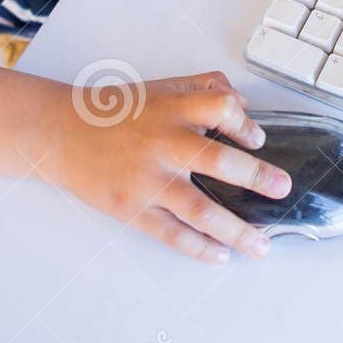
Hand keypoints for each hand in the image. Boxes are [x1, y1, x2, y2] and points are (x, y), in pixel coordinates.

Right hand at [49, 69, 291, 264]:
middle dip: (255, 177)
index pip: (220, 108)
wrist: (61, 133)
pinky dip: (199, 248)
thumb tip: (242, 106)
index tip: (257, 139)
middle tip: (281, 189)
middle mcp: (162, 143)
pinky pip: (171, 234)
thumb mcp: (161, 87)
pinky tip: (220, 255)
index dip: (244, 123)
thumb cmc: (115, 112)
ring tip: (261, 245)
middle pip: (216, 161)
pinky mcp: (131, 207)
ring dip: (235, 230)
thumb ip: (203, 88)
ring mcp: (147, 179)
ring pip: (199, 209)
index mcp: (171, 109)